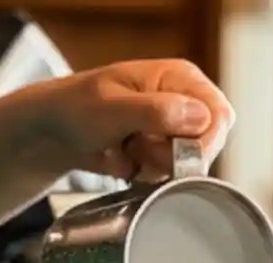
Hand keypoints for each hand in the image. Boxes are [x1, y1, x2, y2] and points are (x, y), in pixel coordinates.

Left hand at [25, 59, 234, 178]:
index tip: (175, 155)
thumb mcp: (111, 108)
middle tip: (138, 145)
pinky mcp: (166, 150)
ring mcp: (177, 126)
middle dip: (174, 155)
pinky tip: (130, 160)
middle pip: (210, 143)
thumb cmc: (75, 108)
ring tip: (130, 148)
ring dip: (159, 165)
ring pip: (193, 163)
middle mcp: (186, 99)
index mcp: (180, 77)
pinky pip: (176, 174)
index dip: (203, 141)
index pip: (218, 114)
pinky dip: (152, 175)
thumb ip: (156, 112)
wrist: (53, 132)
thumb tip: (200, 117)